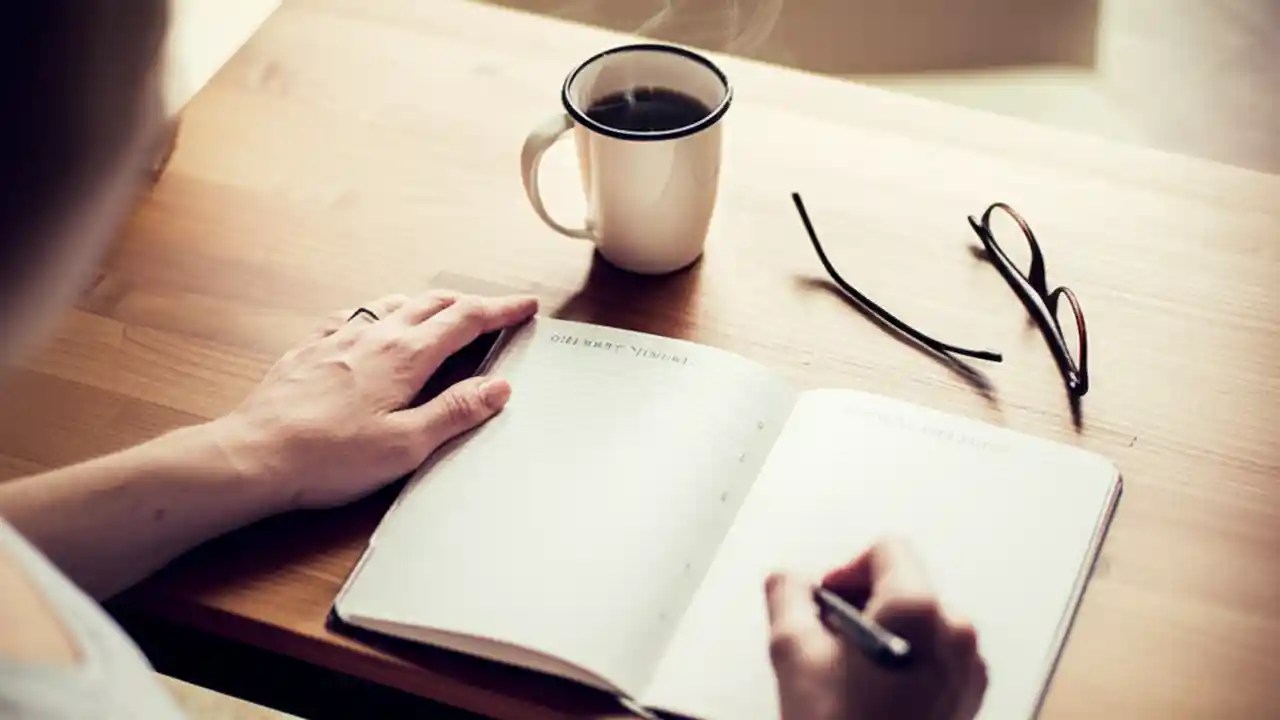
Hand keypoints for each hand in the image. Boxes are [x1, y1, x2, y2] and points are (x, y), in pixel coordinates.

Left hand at [214, 291, 537, 509]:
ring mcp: (339, 336)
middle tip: (496, 311)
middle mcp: (375, 334)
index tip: (526, 306)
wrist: (253, 455)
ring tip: (444, 313)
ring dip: (429, 304)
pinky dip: (383, 312)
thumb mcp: (405, 445)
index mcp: (405, 355)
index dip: (501, 310)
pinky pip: (356, 315)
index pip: (466, 320)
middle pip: (434, 303)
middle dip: (472, 303)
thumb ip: (455, 411)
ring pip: (395, 303)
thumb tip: (498, 387)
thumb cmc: (327, 457)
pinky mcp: (311, 348)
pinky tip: (377, 325)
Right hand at [766, 539, 986, 719]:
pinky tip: (873, 694)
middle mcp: (955, 632)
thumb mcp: (792, 653)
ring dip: (882, 632)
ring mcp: (968, 668)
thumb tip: (791, 581)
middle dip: (862, 603)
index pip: (886, 549)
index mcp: (917, 609)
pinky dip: (904, 661)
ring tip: (848, 674)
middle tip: (827, 639)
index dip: (846, 569)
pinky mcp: (968, 697)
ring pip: (920, 621)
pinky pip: (935, 656)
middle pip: (905, 583)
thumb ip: (788, 596)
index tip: (824, 601)